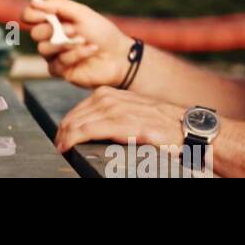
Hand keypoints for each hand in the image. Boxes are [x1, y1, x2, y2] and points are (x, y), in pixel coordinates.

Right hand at [22, 0, 131, 89]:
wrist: (119, 56)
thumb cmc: (102, 32)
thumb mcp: (81, 13)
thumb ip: (57, 5)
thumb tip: (34, 1)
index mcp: (54, 20)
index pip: (30, 16)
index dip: (32, 15)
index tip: (43, 14)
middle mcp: (51, 37)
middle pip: (35, 33)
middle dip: (52, 30)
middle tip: (72, 28)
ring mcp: (55, 55)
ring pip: (44, 49)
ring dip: (65, 43)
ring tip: (83, 40)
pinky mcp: (60, 71)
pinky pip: (56, 64)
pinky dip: (75, 55)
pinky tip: (90, 50)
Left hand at [54, 86, 184, 153]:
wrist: (186, 127)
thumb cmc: (161, 124)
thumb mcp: (131, 111)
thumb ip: (113, 114)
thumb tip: (94, 127)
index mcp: (109, 95)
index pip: (78, 110)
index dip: (67, 125)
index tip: (62, 138)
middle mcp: (109, 99)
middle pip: (74, 116)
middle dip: (62, 132)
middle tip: (59, 146)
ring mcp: (114, 109)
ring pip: (77, 123)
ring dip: (64, 137)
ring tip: (60, 149)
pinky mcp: (120, 123)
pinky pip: (87, 130)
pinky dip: (73, 138)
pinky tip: (66, 146)